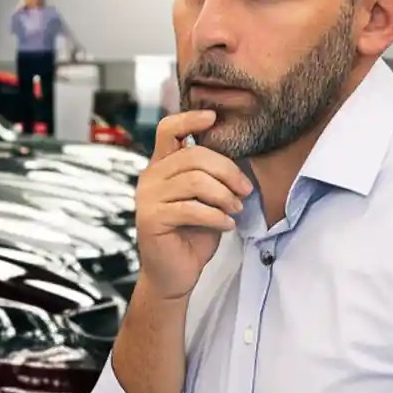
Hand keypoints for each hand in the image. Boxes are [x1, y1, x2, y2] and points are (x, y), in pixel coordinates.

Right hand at [135, 110, 253, 299]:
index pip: (168, 130)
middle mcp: (150, 177)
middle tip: (245, 190)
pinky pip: (191, 208)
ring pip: (195, 181)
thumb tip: (238, 154)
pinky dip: (216, 216)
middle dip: (227, 171)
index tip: (213, 117)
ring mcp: (147, 197)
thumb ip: (210, 175)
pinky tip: (226, 225)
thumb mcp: (206, 198)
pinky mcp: (151, 218)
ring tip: (235, 209)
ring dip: (224, 195)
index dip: (190, 119)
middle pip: (194, 155)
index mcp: (162, 166)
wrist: (174, 275)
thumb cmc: (192, 235)